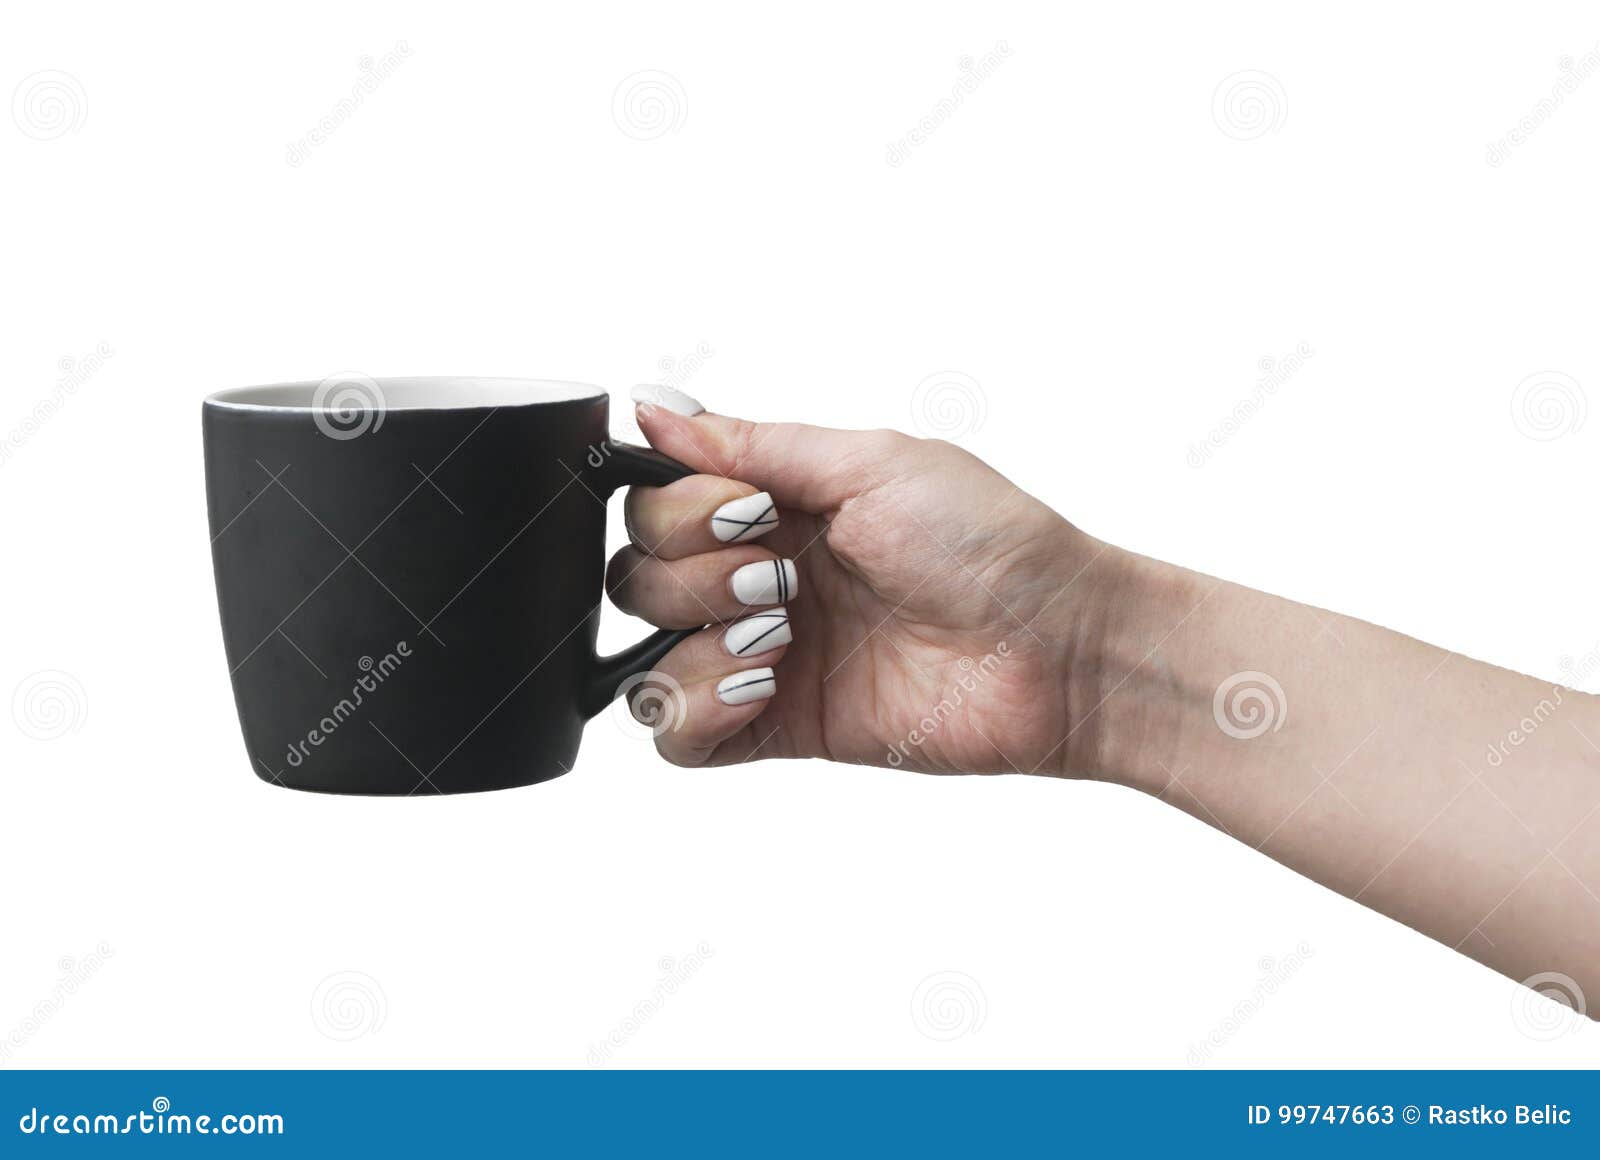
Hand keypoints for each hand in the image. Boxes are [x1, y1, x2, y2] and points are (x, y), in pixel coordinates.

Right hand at [610, 385, 1114, 772]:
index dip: (680, 510)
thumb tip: (654, 409)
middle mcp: (758, 579)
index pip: (657, 505)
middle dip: (693, 574)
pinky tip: (763, 684)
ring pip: (646, 658)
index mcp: (775, 507)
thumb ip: (754, 444)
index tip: (750, 512)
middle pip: (638, 578)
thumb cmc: (990, 545)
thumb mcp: (871, 465)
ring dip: (696, 640)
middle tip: (779, 578)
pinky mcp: (777, 728)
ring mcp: (762, 657)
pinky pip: (680, 737)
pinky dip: (696, 711)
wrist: (1057, 650)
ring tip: (781, 636)